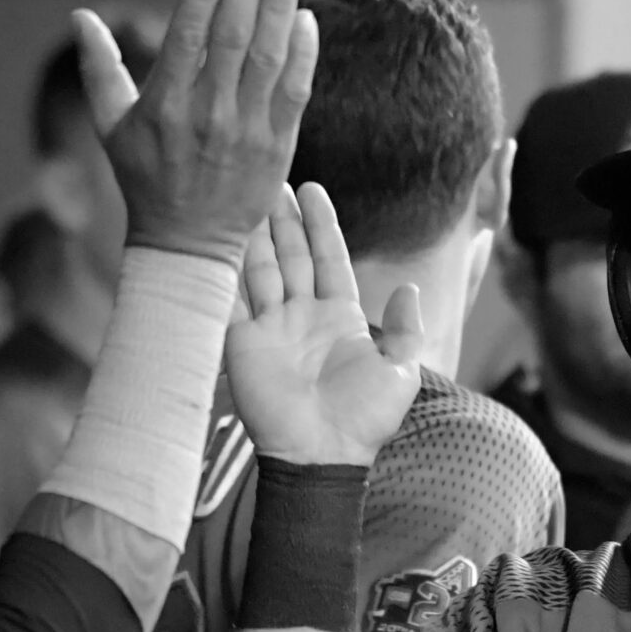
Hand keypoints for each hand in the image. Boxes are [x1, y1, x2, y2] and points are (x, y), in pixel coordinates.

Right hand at [74, 0, 317, 265]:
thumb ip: (99, 68)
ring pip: (270, 58)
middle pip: (235, 37)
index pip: (188, 36)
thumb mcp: (111, 127)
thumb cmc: (146, 179)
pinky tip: (305, 20)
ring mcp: (248, 130)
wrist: (188, 243)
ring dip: (281, 9)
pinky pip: (295, 92)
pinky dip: (303, 55)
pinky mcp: (278, 146)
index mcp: (166, 104)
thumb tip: (80, 15)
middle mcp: (209, 114)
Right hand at [226, 183, 442, 465]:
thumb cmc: (365, 418)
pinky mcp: (242, 340)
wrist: (322, 453)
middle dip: (283, 219)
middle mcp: (303, 316)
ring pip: (261, 267)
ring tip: (247, 192)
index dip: (321, 224)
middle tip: (273, 178)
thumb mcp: (401, 371)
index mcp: (341, 318)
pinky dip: (224, 267)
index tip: (312, 190)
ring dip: (254, 233)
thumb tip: (411, 289)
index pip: (329, 258)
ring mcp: (271, 327)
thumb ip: (405, 329)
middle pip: (292, 255)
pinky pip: (230, 296)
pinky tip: (219, 235)